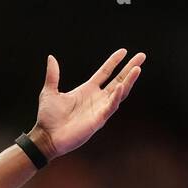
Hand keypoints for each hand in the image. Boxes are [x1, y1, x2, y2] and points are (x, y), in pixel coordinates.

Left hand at [28, 48, 144, 159]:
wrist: (46, 137)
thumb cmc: (47, 118)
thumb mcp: (49, 92)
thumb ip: (53, 75)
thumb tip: (51, 57)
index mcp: (86, 90)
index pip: (105, 73)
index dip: (114, 62)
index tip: (124, 51)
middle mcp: (96, 98)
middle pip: (118, 80)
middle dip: (130, 68)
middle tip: (142, 56)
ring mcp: (99, 109)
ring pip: (119, 93)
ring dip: (128, 81)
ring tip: (137, 69)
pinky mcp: (98, 120)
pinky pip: (110, 107)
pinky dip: (115, 97)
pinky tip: (120, 87)